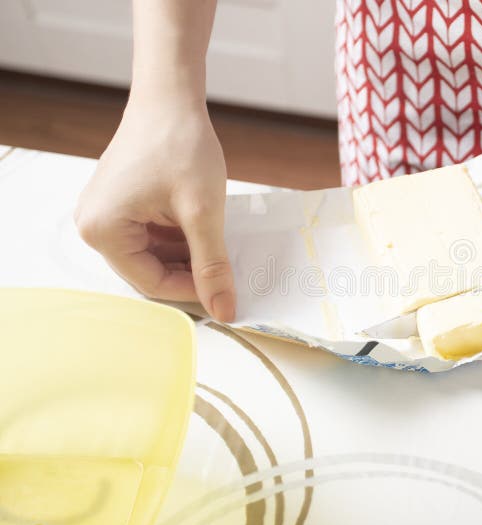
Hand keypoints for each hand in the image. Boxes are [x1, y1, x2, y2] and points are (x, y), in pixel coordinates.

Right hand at [74, 97, 235, 320]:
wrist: (171, 98)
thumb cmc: (180, 145)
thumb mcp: (202, 212)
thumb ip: (212, 265)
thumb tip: (224, 309)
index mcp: (103, 230)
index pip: (150, 283)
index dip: (191, 292)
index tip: (225, 295)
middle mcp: (94, 225)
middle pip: (148, 271)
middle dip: (188, 274)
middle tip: (227, 275)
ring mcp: (105, 212)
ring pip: (153, 255)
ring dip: (187, 257)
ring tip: (219, 249)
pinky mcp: (120, 203)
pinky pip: (151, 236)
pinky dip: (179, 240)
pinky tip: (205, 233)